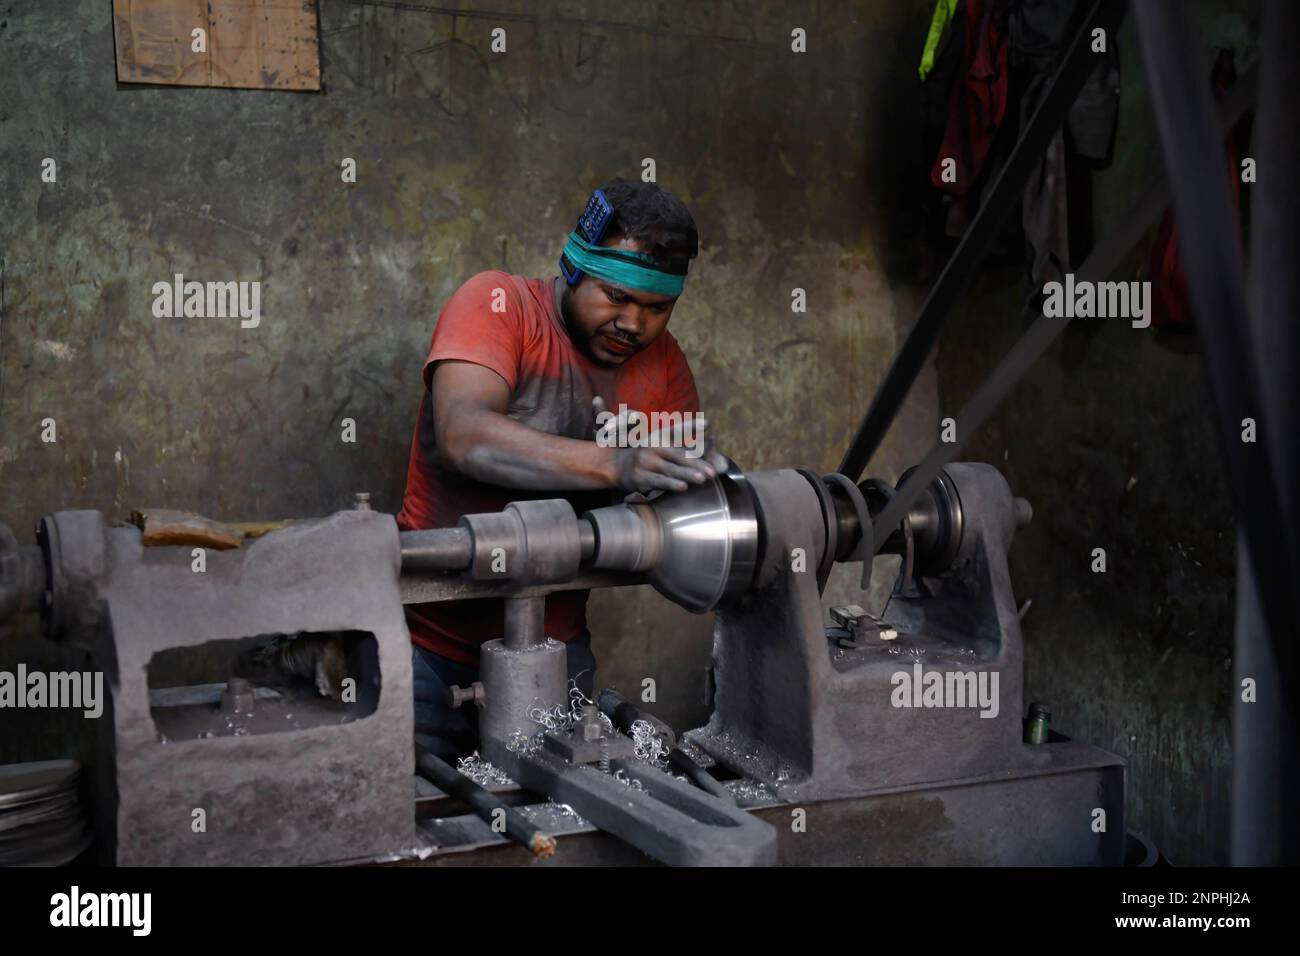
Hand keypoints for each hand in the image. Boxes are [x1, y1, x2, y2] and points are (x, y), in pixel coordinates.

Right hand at [593, 396, 719, 493]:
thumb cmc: (643, 456)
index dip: (692, 425)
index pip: (677, 430)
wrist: (613, 466)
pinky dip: (671, 484)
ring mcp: (646, 462)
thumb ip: (679, 440)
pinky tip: (683, 487)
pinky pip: (658, 481)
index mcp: (658, 437)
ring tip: (703, 478)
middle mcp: (652, 447)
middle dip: (697, 463)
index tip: (708, 423)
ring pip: (671, 469)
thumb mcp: (657, 443)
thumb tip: (708, 435)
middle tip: (713, 471)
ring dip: (688, 474)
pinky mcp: (640, 477)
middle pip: (678, 454)